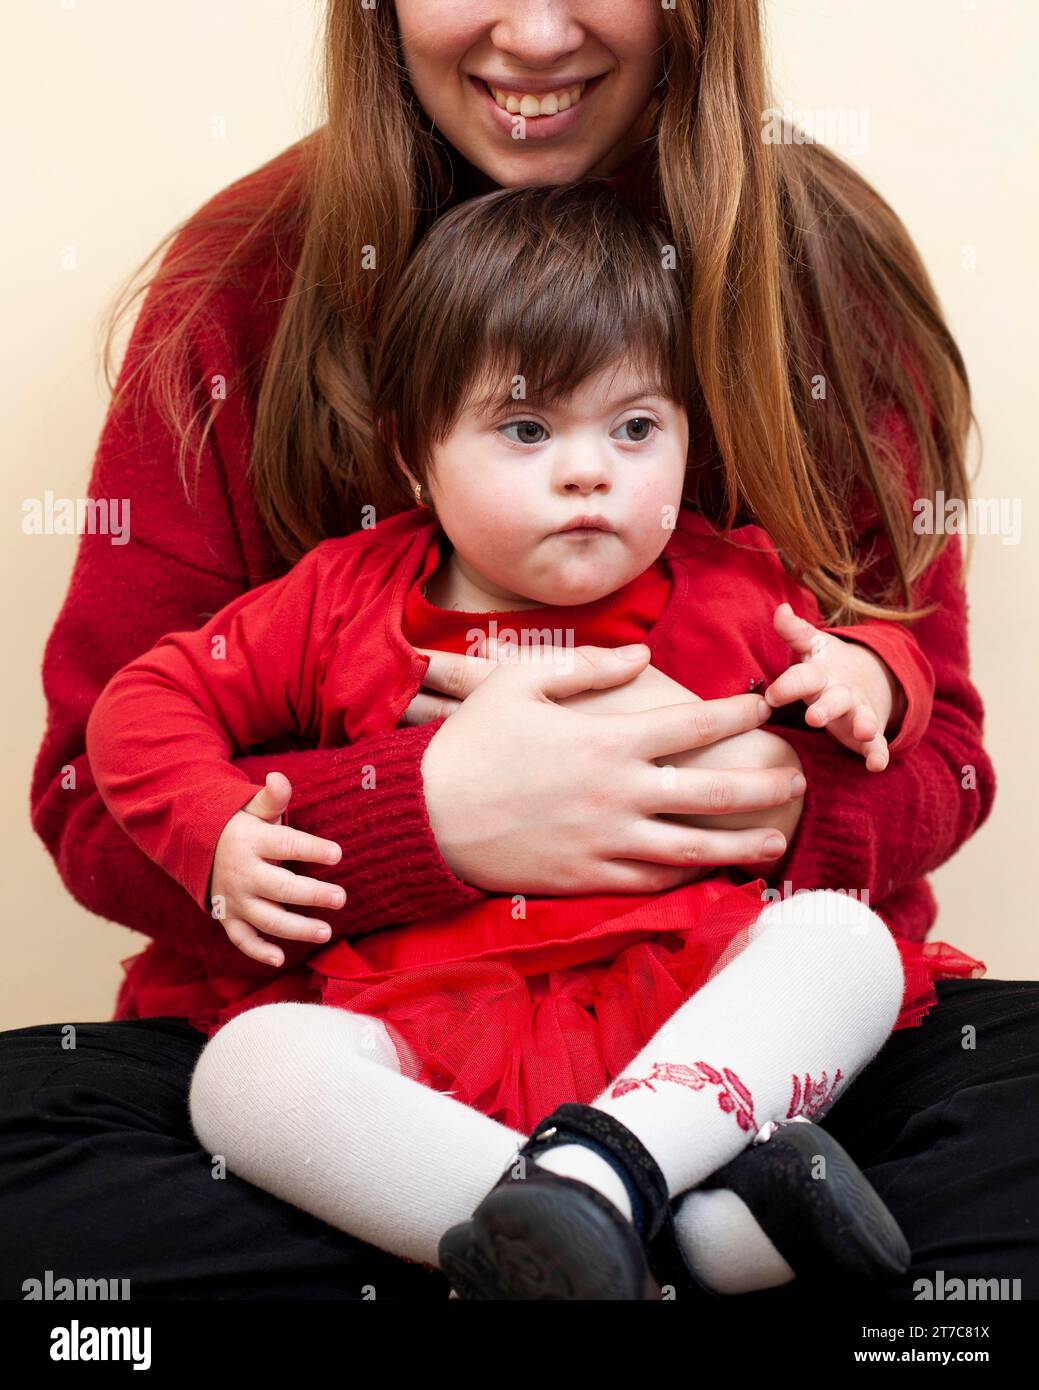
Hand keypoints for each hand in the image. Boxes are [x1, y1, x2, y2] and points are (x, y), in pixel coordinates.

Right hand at [209, 771, 345, 966]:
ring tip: (325, 932)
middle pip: (280, 888)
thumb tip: (279, 778)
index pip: (285, 845)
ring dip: (295, 929)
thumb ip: (273, 798)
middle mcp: (243, 873)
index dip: (311, 850)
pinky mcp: (228, 918)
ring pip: (266, 919)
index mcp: (252, 842)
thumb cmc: (242, 827)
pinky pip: (241, 938)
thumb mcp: (254, 809)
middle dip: (311, 895)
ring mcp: (234, 899)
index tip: (338, 854)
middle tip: (341, 897)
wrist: (197, 847)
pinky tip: (280, 959)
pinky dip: (258, 951)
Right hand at [417, 642, 803, 894]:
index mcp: (608, 740)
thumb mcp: (521, 682)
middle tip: (795, 780)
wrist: (425, 816)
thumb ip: (587, 665)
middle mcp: (619, 794)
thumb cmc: (471, 743)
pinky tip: (710, 873)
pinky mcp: (588, 878)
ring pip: (694, 848)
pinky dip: (687, 877)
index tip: (766, 707)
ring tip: (776, 841)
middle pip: (713, 792)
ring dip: (741, 844)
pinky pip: (651, 881)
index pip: (695, 724)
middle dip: (762, 785)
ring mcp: (606, 841)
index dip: (738, 714)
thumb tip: (643, 656)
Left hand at [764, 603, 903, 771]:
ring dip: (864, 725)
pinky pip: (876, 744)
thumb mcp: (811, 646)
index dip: (788, 685)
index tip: (771, 696)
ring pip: (862, 718)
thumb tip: (780, 609)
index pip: (803, 676)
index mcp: (819, 673)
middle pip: (834, 698)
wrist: (866, 675)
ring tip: (864, 732)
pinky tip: (877, 765)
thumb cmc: (824, 665)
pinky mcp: (869, 732)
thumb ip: (794, 631)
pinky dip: (879, 754)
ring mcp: (857, 711)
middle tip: (813, 718)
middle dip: (826, 708)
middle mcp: (839, 691)